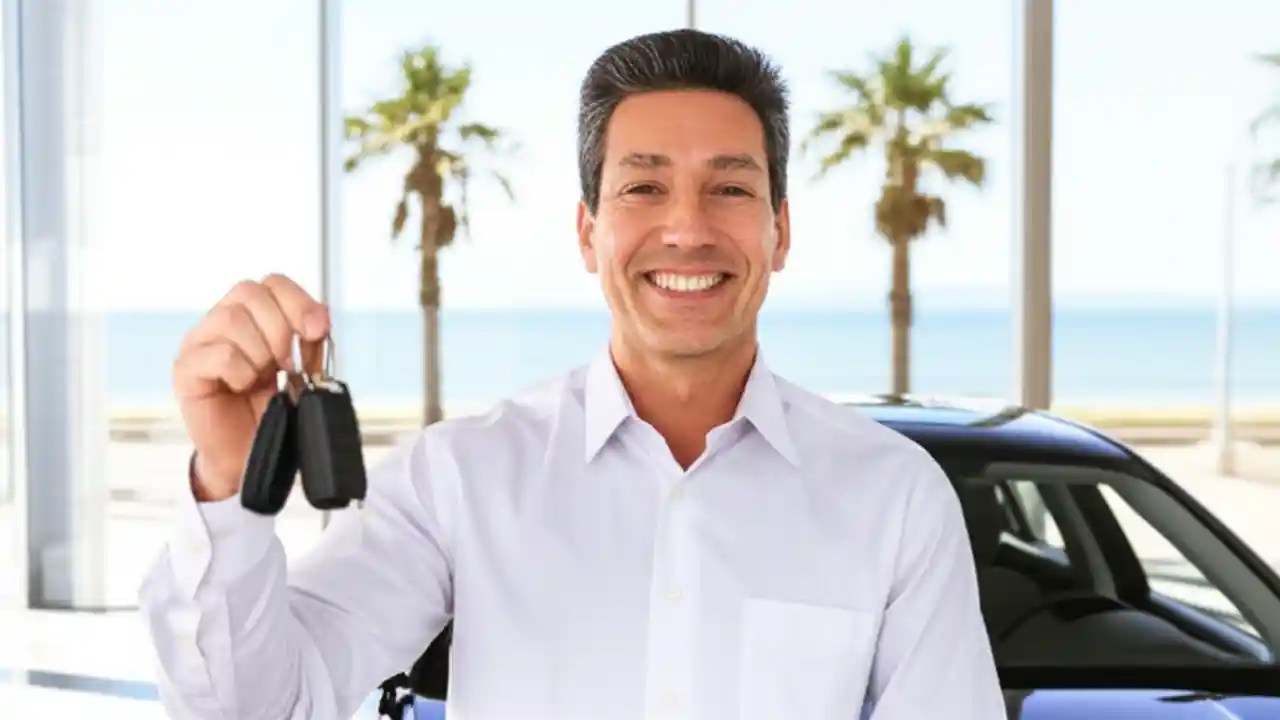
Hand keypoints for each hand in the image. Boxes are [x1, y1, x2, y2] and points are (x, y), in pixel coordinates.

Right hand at [172, 274, 329, 501]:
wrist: (250, 455)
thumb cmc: (272, 410)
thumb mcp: (303, 369)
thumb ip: (310, 341)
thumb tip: (320, 318)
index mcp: (252, 316)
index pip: (272, 283)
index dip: (298, 301)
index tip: (317, 330)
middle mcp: (221, 322)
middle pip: (250, 293)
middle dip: (279, 328)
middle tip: (285, 363)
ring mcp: (199, 343)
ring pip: (231, 318)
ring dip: (259, 351)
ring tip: (261, 378)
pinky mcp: (186, 370)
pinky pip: (217, 354)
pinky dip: (240, 371)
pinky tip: (241, 387)